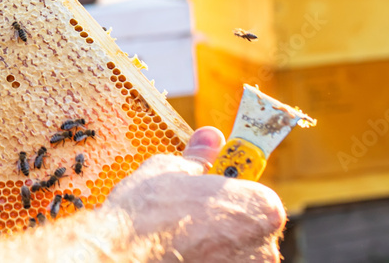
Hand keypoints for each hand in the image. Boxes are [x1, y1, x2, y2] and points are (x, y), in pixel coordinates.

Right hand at [106, 127, 285, 261]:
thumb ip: (200, 157)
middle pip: (246, 228)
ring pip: (231, 253)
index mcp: (261, 208)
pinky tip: (178, 254)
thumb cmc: (149, 212)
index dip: (224, 192)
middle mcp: (265, 247)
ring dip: (212, 246)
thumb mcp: (172, 170)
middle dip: (221, 222)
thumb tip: (210, 138)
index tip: (203, 192)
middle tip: (185, 216)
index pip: (253, 194)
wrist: (123, 256)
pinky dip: (202, 260)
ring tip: (177, 238)